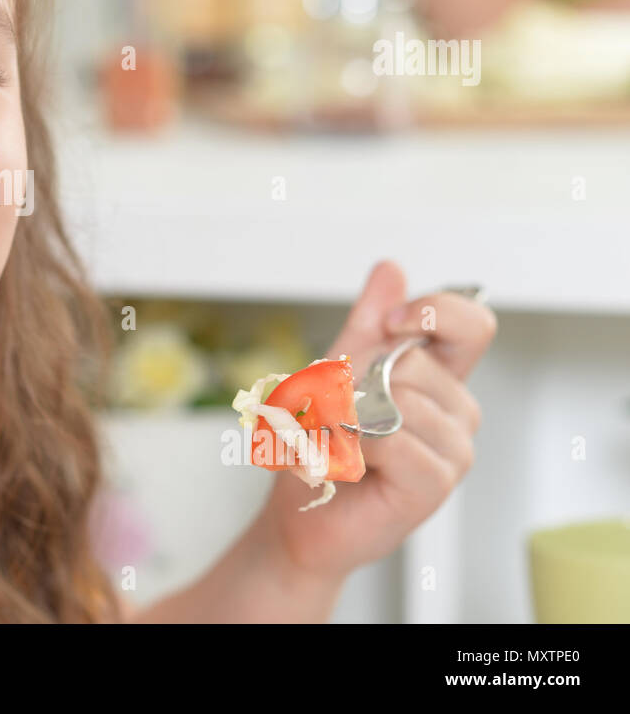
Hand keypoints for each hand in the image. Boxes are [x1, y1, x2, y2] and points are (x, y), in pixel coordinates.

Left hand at [258, 259, 497, 580]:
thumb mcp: (339, 367)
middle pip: (413, 364)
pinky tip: (342, 463)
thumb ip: (369, 321)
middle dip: (353, 382)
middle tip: (331, 412)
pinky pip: (391, 441)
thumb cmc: (324, 441)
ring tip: (332, 439)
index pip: (472, 325)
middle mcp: (456, 411)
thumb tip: (391, 268)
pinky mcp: (435, 483)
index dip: (436, 312)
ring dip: (342, 418)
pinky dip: (349, 447)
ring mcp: (452, 449)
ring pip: (398, 402)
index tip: (390, 323)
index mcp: (440, 378)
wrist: (302, 506)